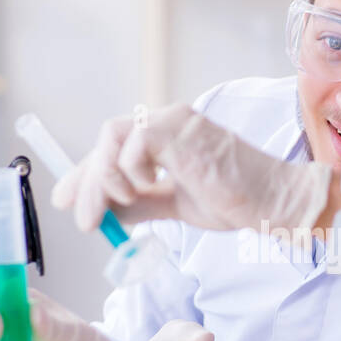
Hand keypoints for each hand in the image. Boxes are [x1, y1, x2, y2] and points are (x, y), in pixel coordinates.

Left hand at [50, 106, 332, 236]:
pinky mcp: (180, 129)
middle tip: (83, 218)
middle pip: (107, 140)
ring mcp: (174, 122)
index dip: (85, 174)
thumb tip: (106, 213)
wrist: (273, 202)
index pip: (114, 147)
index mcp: (168, 137)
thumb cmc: (236, 200)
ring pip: (113, 137)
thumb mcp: (176, 204)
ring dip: (104, 178)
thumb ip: (141, 204)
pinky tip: (147, 188)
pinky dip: (129, 170)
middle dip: (86, 181)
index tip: (67, 202)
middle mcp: (168, 122)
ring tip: (120, 205)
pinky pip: (134, 142)